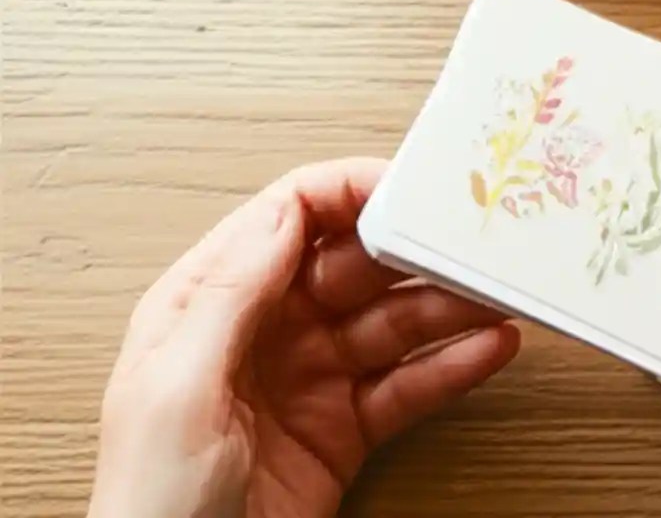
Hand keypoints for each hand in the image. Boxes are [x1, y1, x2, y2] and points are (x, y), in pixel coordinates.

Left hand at [88, 158, 519, 517]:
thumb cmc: (150, 500)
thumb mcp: (175, 387)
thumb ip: (230, 295)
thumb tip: (282, 212)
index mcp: (209, 303)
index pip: (289, 218)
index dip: (351, 192)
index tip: (408, 189)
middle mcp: (267, 330)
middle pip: (355, 267)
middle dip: (415, 252)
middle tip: (470, 245)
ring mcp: (312, 377)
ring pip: (393, 322)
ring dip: (448, 306)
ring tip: (496, 296)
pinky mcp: (348, 427)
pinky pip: (409, 383)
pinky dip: (453, 366)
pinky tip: (488, 348)